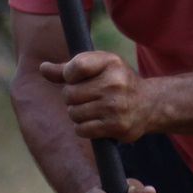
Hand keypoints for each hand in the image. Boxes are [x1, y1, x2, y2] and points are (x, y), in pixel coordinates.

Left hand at [41, 50, 159, 142]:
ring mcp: (116, 106)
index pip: (74, 68)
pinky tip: (96, 121)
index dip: (69, 76)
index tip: (78, 79)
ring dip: (78, 114)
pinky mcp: (116, 126)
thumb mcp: (97, 67)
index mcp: (110, 62)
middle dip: (72, 98)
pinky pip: (82, 129)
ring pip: (74, 113)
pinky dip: (84, 127)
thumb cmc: (117, 82)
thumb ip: (68, 68)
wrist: (150, 105)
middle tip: (87, 97)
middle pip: (69, 94)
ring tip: (93, 109)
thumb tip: (42, 68)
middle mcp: (115, 83)